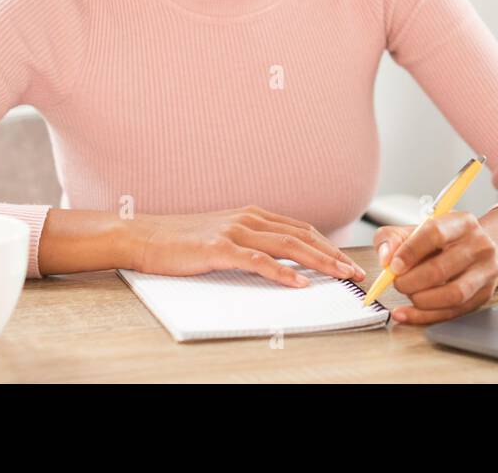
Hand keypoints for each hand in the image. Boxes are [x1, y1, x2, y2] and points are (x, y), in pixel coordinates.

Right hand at [127, 205, 365, 286]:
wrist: (142, 235)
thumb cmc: (181, 241)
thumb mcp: (223, 235)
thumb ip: (250, 242)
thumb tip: (280, 261)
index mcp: (252, 214)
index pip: (300, 229)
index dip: (327, 245)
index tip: (346, 262)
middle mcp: (248, 218)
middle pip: (301, 236)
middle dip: (332, 255)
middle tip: (354, 272)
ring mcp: (234, 231)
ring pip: (287, 245)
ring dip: (318, 261)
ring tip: (339, 276)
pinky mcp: (218, 248)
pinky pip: (257, 260)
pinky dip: (282, 272)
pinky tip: (299, 282)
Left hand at [372, 211, 497, 324]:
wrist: (480, 250)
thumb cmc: (446, 240)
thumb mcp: (418, 229)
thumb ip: (393, 237)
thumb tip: (385, 257)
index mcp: (462, 222)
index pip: (435, 233)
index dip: (410, 251)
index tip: (393, 266)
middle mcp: (479, 246)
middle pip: (441, 268)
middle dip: (411, 281)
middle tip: (397, 283)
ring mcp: (485, 271)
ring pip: (453, 294)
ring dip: (421, 300)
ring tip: (408, 295)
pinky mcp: (484, 294)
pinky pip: (453, 312)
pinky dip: (425, 316)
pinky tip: (408, 313)